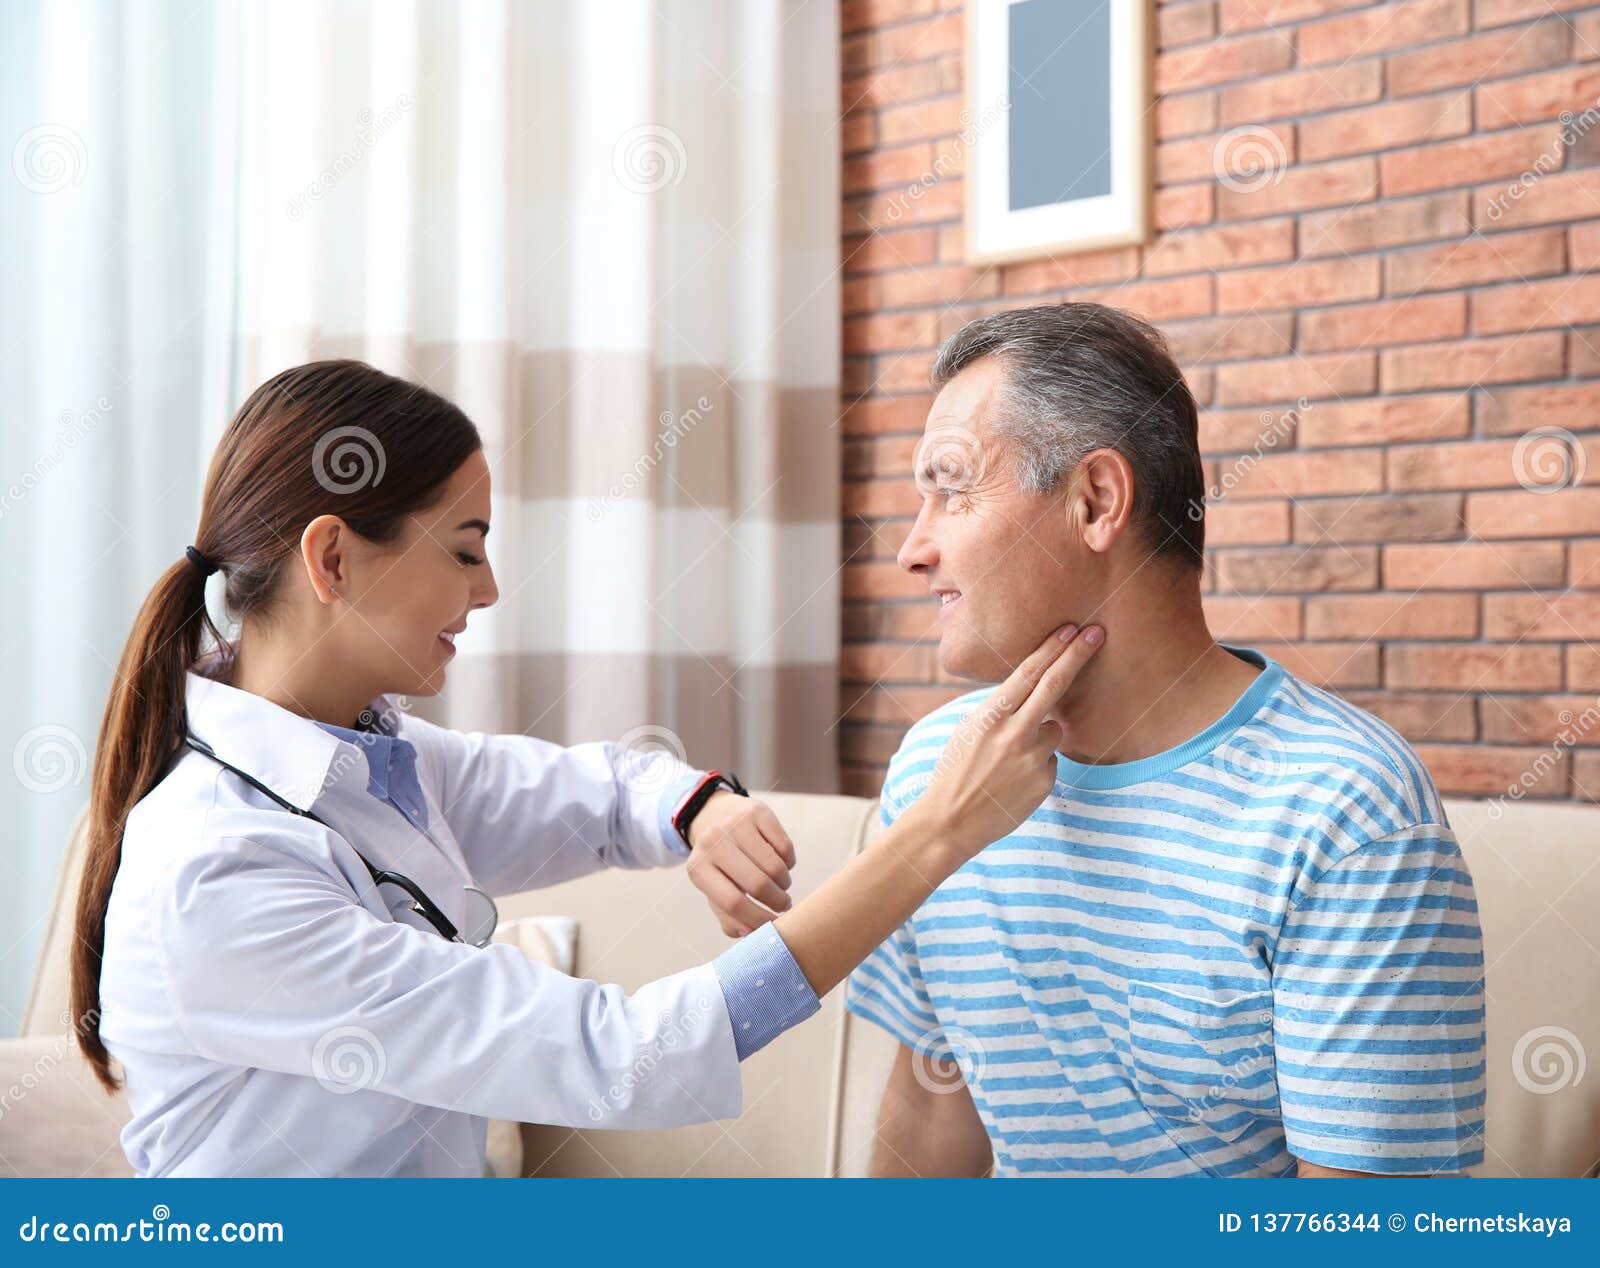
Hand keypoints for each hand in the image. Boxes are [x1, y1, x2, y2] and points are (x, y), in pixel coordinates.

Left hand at [685, 792, 796, 936]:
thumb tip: (751, 935)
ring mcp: (735, 825)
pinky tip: (781, 863)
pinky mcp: (756, 812)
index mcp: (698, 869)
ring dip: (784, 883)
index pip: (732, 902)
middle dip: (777, 902)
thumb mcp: (714, 889)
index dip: (758, 919)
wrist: (715, 816)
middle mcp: (713, 843)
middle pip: (757, 884)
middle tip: (784, 906)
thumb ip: (728, 916)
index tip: (775, 926)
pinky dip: (788, 863)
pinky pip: (785, 847)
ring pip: (775, 866)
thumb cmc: (718, 863)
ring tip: (781, 885)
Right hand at [897, 622, 1103, 865]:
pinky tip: (1013, 780)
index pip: (1027, 673)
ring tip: (1009, 758)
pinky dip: (1037, 764)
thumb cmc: (954, 770)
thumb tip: (1029, 688)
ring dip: (1041, 734)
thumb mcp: (967, 729)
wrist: (950, 821)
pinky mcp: (1044, 782)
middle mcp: (1014, 734)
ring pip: (1054, 729)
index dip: (1052, 648)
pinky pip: (1050, 760)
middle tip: (1096, 632)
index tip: (1071, 629)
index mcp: (989, 716)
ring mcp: (1032, 759)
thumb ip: (999, 709)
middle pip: (1053, 686)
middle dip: (1076, 655)